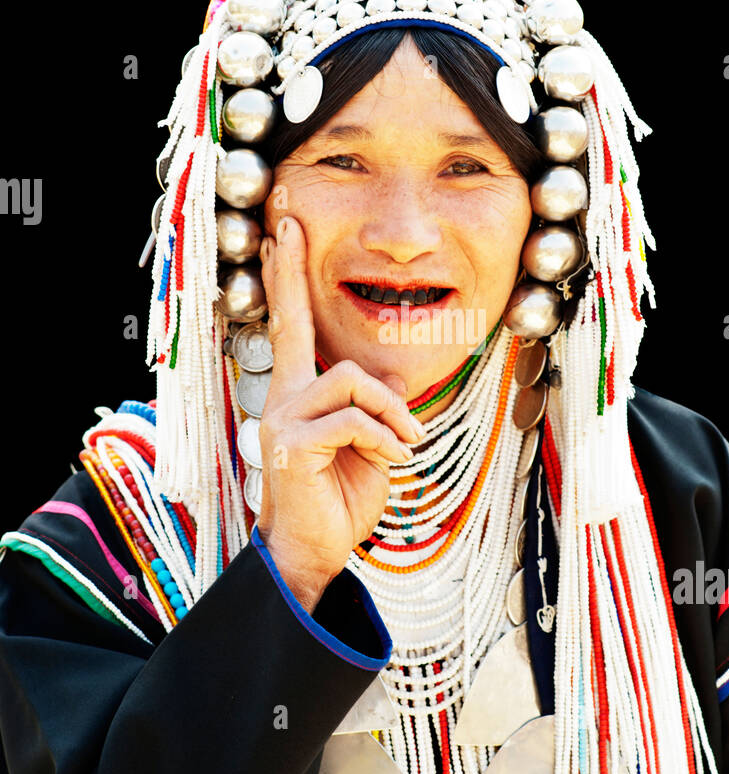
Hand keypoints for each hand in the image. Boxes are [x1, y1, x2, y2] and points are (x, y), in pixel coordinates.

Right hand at [256, 216, 423, 611]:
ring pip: (349, 378)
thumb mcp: (370, 446)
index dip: (284, 278)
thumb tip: (390, 382)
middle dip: (289, 272)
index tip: (281, 232)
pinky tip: (391, 462)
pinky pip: (355, 421)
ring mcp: (282, 419)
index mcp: (300, 395)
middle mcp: (283, 398)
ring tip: (403, 445)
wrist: (316, 552)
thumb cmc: (341, 499)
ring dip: (390, 410)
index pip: (290, 325)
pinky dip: (386, 439)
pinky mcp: (293, 445)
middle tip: (287, 222)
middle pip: (298, 327)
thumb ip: (373, 409)